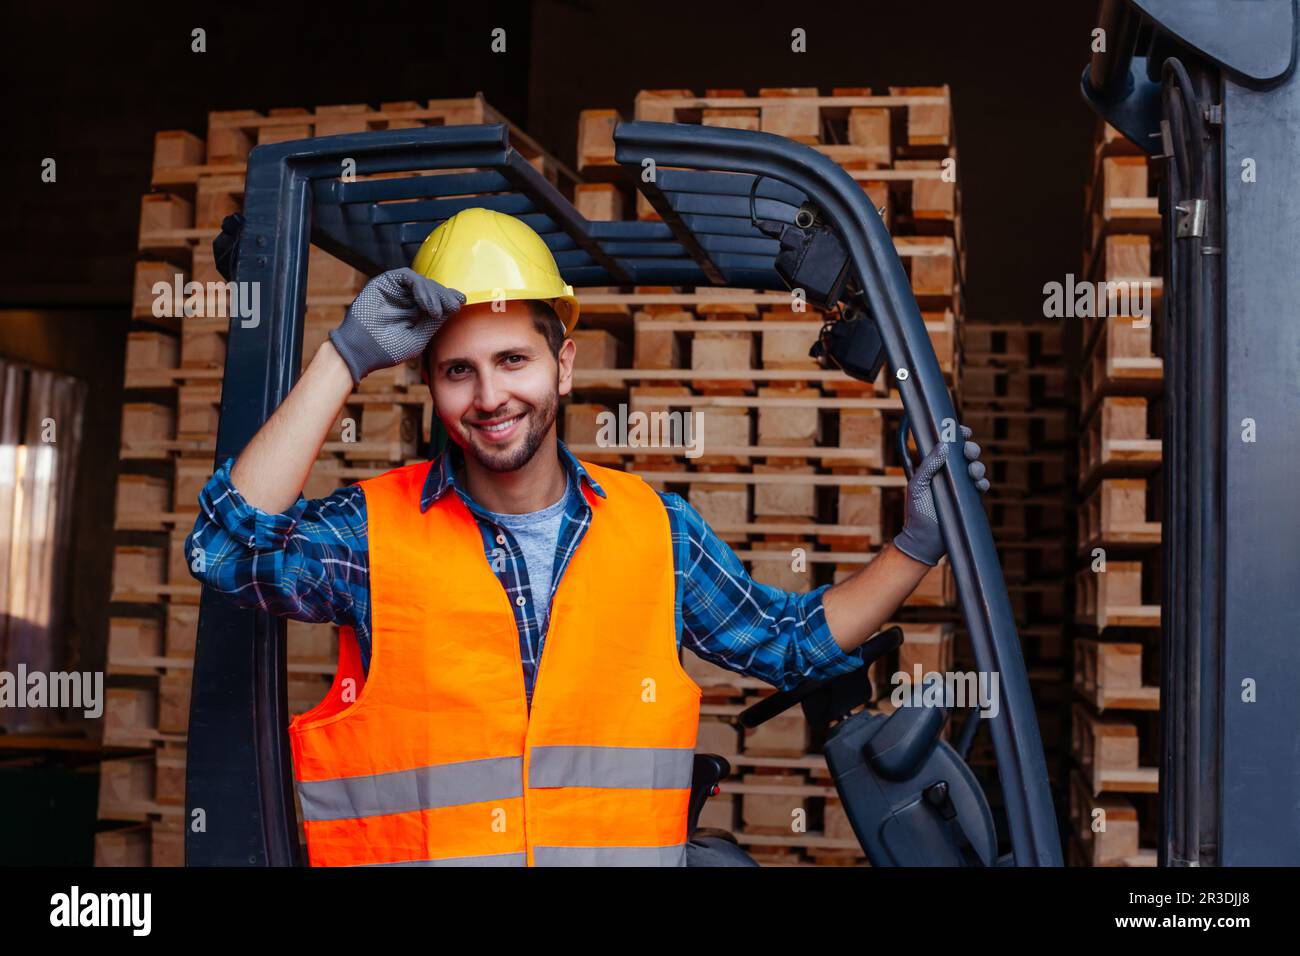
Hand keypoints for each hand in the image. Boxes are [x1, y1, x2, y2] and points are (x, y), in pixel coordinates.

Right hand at [328, 268, 465, 384]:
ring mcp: (396, 290)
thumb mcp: (420, 337)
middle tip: (452, 307)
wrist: (361, 351)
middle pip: (433, 288)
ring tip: (435, 311)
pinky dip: (420, 287)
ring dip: (434, 293)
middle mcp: (408, 299)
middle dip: (444, 296)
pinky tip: (425, 303)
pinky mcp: (385, 282)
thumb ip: (435, 321)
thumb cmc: (389, 349)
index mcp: (417, 312)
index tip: (460, 303)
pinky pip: (407, 276)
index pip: (438, 299)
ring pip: (422, 281)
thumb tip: (455, 304)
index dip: (450, 298)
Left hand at [892, 425, 988, 566]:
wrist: (925, 540)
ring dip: (977, 466)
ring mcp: (959, 487)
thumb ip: (928, 465)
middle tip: (968, 451)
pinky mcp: (968, 499)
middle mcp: (948, 475)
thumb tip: (944, 445)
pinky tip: (979, 485)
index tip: (963, 431)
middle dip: (970, 449)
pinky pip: (980, 486)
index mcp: (934, 468)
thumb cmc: (916, 512)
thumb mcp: (918, 485)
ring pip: (975, 469)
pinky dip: (982, 483)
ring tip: (973, 471)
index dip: (957, 437)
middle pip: (965, 455)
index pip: (947, 447)